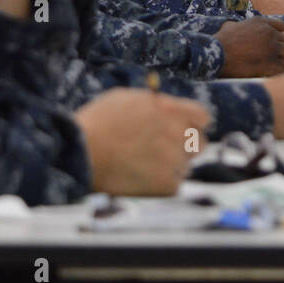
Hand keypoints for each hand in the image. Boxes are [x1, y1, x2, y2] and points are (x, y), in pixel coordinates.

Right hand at [74, 89, 209, 195]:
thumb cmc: (98, 123)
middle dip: (185, 146)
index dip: (193, 123)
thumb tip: (166, 106)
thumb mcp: (127, 98)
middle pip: (200, 143)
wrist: (80, 154)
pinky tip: (140, 177)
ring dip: (171, 165)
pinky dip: (160, 183)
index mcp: (171, 110)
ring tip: (143, 164)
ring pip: (186, 165)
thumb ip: (155, 103)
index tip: (184, 129)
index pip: (203, 117)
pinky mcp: (168, 184)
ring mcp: (175, 160)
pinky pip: (174, 184)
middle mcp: (178, 134)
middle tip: (161, 150)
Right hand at [216, 18, 283, 76]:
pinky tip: (275, 74)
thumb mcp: (228, 27)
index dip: (279, 36)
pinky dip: (282, 71)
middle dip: (283, 50)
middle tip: (278, 59)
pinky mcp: (271, 62)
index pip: (282, 26)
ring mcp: (272, 47)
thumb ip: (236, 25)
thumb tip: (232, 26)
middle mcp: (269, 33)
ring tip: (278, 67)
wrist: (217, 54)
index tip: (275, 44)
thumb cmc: (219, 42)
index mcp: (260, 22)